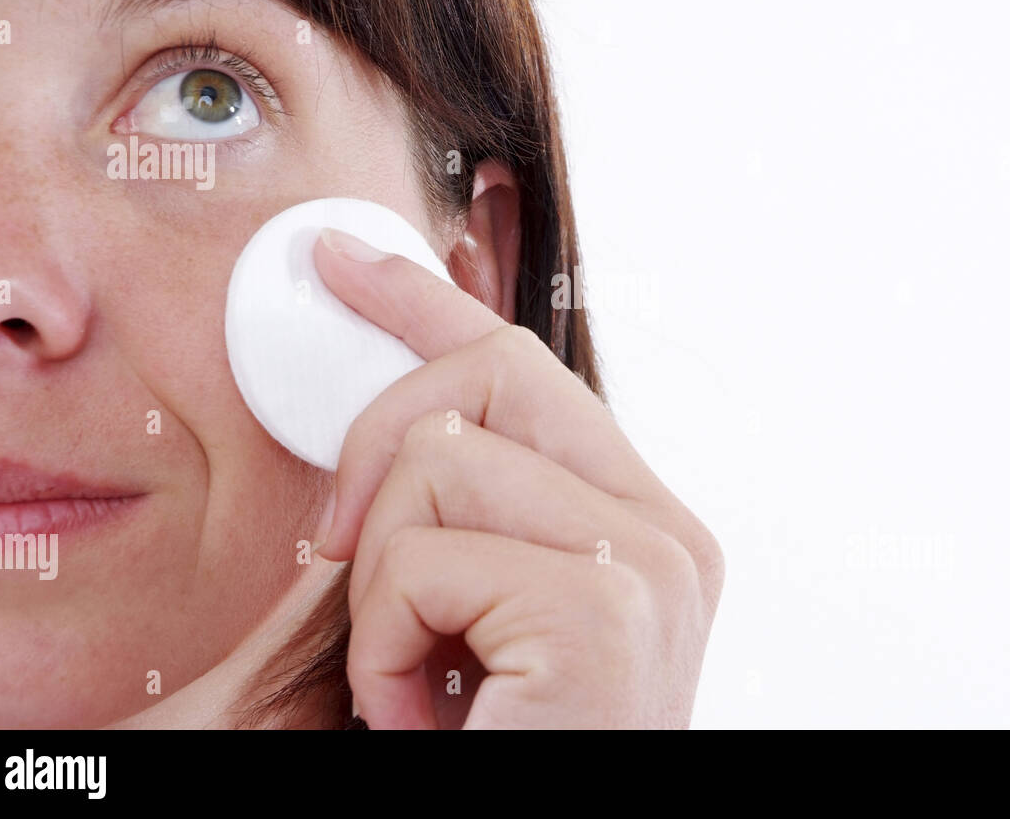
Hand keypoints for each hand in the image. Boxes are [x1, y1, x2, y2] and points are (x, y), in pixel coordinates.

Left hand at [312, 229, 723, 727]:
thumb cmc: (468, 749)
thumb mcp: (445, 615)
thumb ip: (438, 511)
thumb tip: (385, 409)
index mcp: (634, 528)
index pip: (529, 369)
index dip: (429, 299)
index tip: (342, 261)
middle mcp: (667, 535)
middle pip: (489, 372)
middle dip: (377, 450)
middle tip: (344, 561)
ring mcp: (652, 568)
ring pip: (442, 458)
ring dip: (380, 592)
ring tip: (416, 691)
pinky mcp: (609, 610)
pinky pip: (426, 553)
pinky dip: (384, 646)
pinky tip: (431, 718)